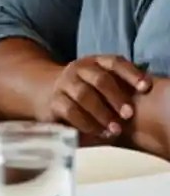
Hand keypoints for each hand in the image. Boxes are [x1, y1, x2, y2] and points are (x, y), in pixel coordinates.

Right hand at [35, 55, 151, 137]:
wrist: (50, 95)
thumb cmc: (89, 93)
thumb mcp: (103, 83)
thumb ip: (121, 86)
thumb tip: (143, 91)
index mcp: (96, 62)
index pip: (115, 62)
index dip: (131, 74)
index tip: (144, 88)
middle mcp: (78, 69)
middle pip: (99, 79)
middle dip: (116, 97)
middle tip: (128, 115)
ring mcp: (64, 84)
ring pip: (83, 94)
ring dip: (102, 113)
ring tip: (115, 129)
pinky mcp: (53, 102)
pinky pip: (70, 111)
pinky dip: (87, 123)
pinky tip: (99, 132)